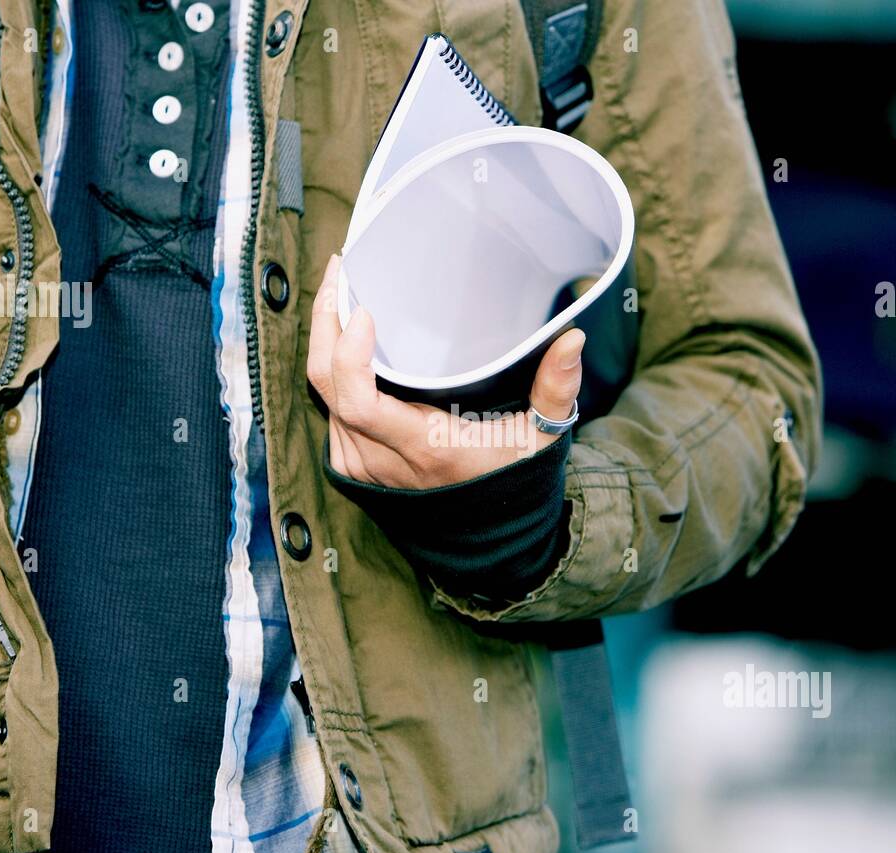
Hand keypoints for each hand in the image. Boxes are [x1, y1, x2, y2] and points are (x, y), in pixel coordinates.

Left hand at [306, 254, 583, 489]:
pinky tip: (344, 334)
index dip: (348, 353)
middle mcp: (382, 458)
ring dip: (326, 340)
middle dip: (325, 322)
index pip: (359, 401)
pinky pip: (329, 408)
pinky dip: (332, 368)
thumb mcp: (541, 439)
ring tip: (344, 291)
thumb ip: (556, 390)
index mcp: (424, 446)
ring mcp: (362, 463)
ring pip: (322, 393)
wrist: (485, 537)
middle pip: (327, 385)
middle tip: (342, 272)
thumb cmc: (512, 481)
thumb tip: (572, 338)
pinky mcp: (352, 462)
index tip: (363, 311)